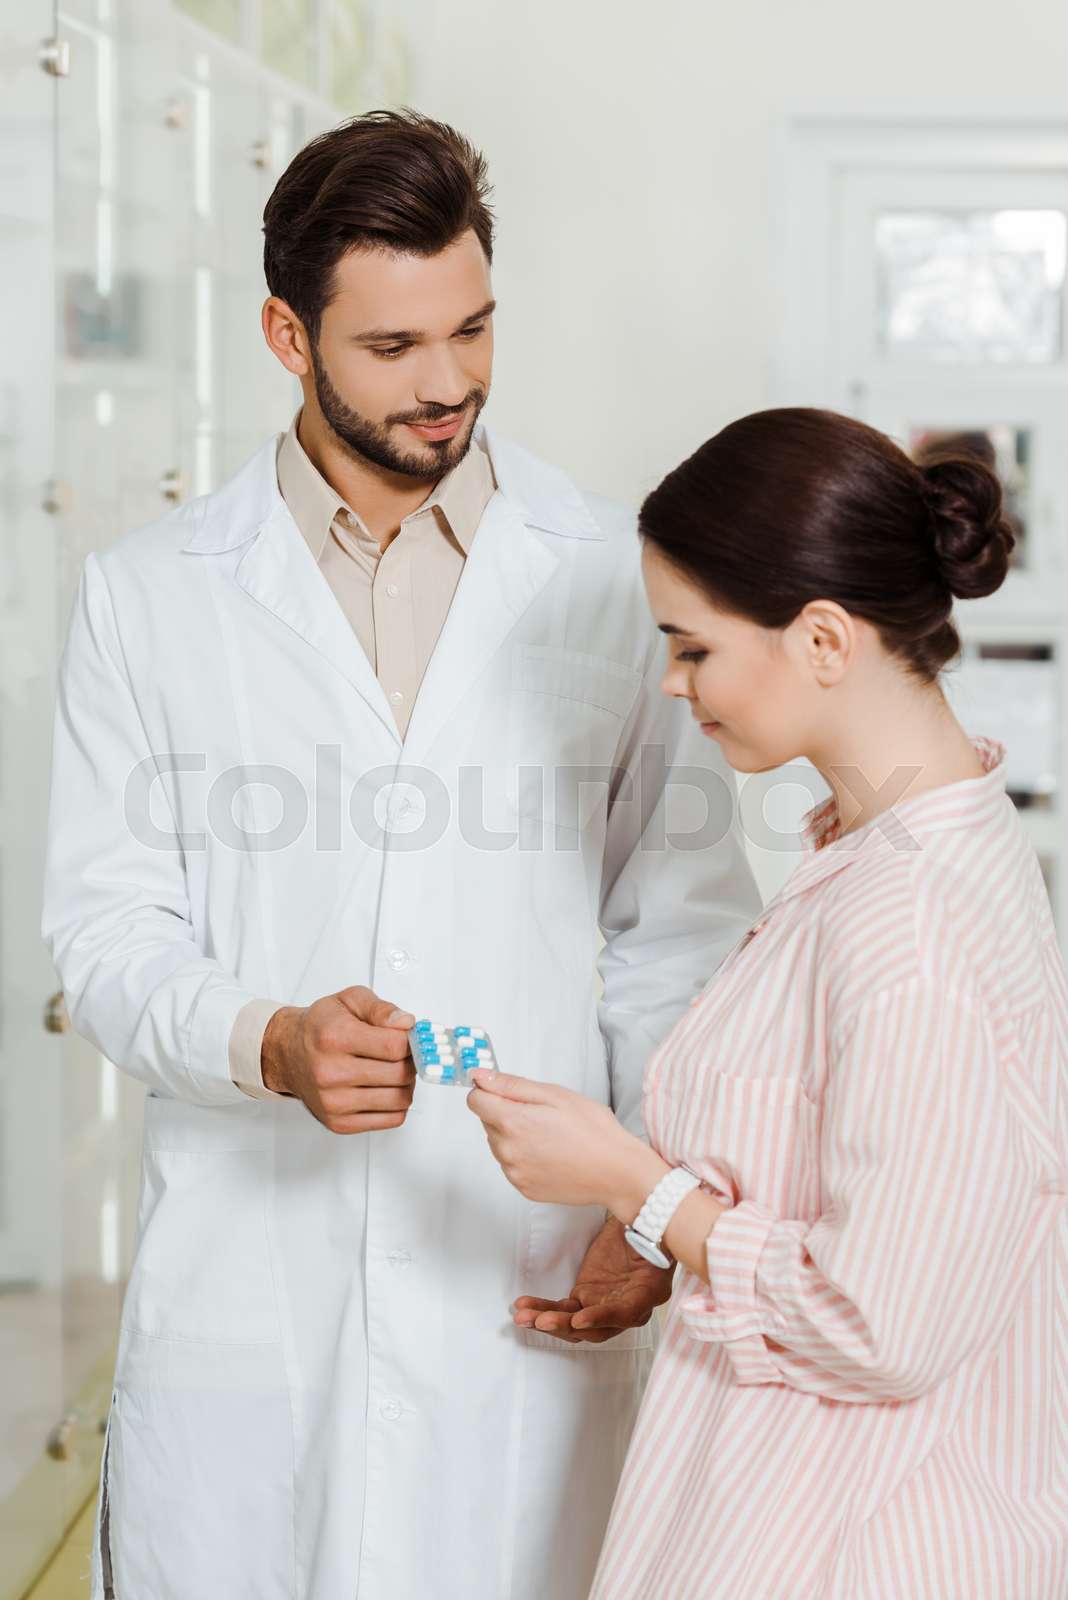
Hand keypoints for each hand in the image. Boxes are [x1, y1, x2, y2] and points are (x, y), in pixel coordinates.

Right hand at [261, 986, 415, 1134]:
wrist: (288, 1053)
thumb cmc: (320, 1027)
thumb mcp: (350, 1000)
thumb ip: (381, 1009)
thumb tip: (406, 1023)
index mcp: (334, 1037)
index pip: (394, 1046)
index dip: (410, 1040)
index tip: (408, 1037)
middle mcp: (330, 1072)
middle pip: (399, 1074)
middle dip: (410, 1061)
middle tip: (403, 1053)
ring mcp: (333, 1102)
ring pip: (399, 1100)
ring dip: (406, 1084)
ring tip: (393, 1070)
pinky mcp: (338, 1123)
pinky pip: (391, 1119)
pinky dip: (396, 1104)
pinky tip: (384, 1088)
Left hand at [466, 1070, 664, 1212]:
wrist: (616, 1172)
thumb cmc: (593, 1130)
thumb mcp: (554, 1094)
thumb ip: (511, 1085)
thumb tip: (479, 1076)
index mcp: (512, 1122)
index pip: (474, 1100)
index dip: (490, 1090)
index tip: (508, 1092)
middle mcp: (507, 1151)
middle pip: (487, 1122)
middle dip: (506, 1112)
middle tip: (542, 1114)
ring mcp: (514, 1173)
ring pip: (499, 1144)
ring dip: (514, 1135)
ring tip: (549, 1135)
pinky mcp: (523, 1188)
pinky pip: (512, 1165)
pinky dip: (524, 1156)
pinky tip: (550, 1153)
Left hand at [513, 1216, 673, 1344]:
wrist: (640, 1224)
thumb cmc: (649, 1224)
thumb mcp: (651, 1225)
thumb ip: (643, 1228)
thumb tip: (635, 1213)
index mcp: (651, 1292)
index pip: (625, 1313)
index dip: (603, 1318)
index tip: (580, 1318)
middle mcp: (628, 1309)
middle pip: (596, 1329)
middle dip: (566, 1325)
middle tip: (542, 1321)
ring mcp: (603, 1306)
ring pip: (574, 1324)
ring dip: (548, 1321)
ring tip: (523, 1317)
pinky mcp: (585, 1299)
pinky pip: (562, 1310)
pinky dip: (543, 1309)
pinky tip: (524, 1307)